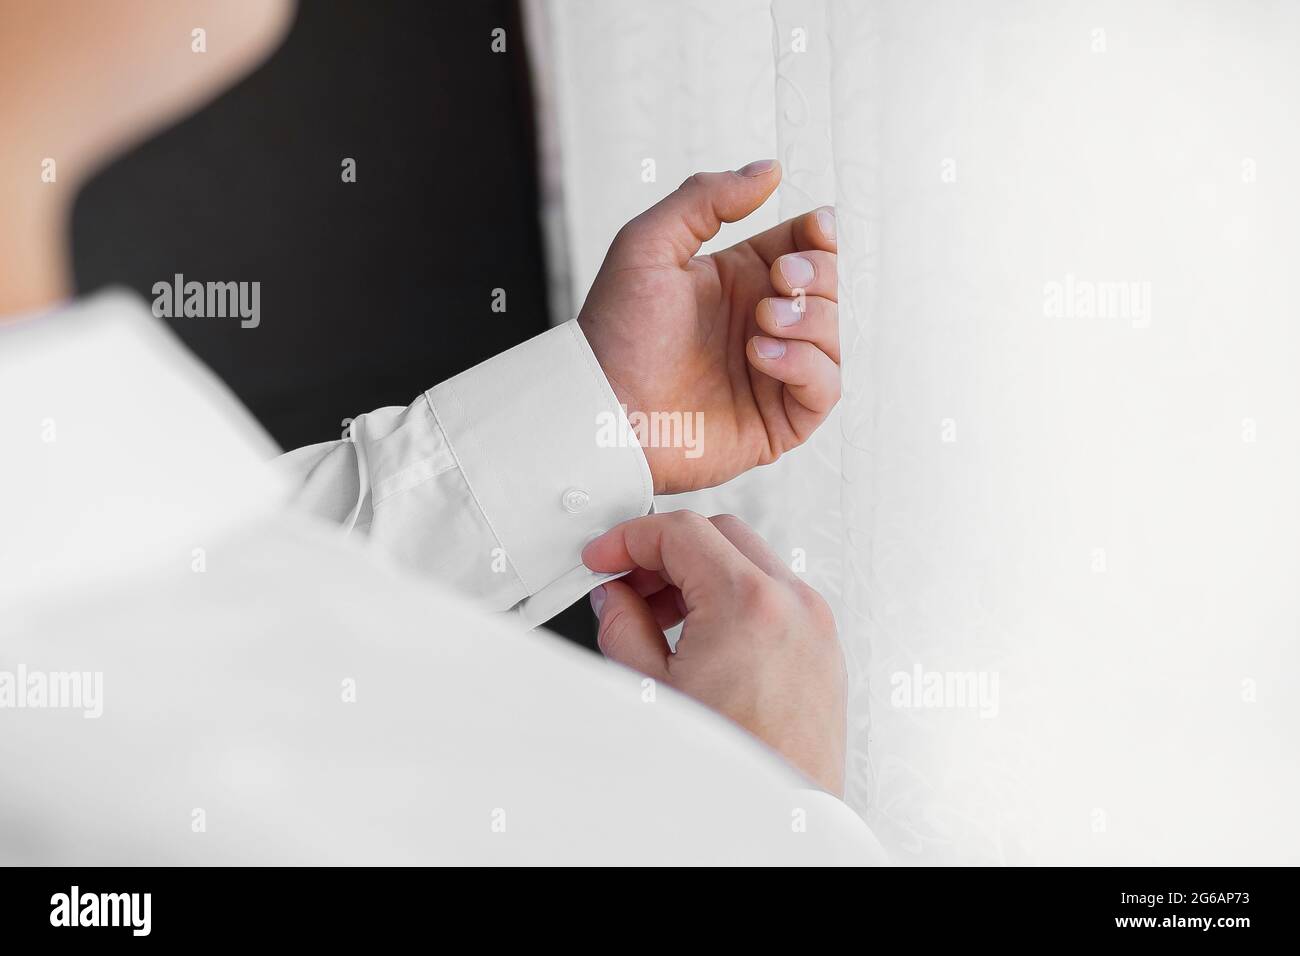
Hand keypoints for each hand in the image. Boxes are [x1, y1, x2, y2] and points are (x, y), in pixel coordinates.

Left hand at [579, 160, 839, 494]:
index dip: (821, 234)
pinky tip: (762, 355)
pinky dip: (806, 364)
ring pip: (835, 333)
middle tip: (779, 278)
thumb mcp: (648, 245)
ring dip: (810, 319)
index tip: (817, 227)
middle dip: (817, 274)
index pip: (805, 247)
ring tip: (762, 322)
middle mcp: (762, 324)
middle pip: (829, 286)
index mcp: (739, 280)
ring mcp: (775, 373)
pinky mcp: (780, 419)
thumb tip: (769, 169)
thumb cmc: (615, 332)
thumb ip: (705, 199)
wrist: (602, 409)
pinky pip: (827, 386)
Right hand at [582, 511, 846, 795]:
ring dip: (702, 573)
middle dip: (666, 551)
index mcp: (747, 604)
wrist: (780, 817)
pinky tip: (702, 634)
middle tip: (629, 581)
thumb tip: (616, 598)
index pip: (681, 532)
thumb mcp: (651, 688)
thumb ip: (623, 625)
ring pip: (752, 560)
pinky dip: (736, 597)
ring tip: (661, 616)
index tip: (606, 558)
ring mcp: (816, 624)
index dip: (630, 538)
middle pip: (719, 536)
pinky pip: (777, 595)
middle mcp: (792, 604)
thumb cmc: (729, 770)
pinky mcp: (825, 647)